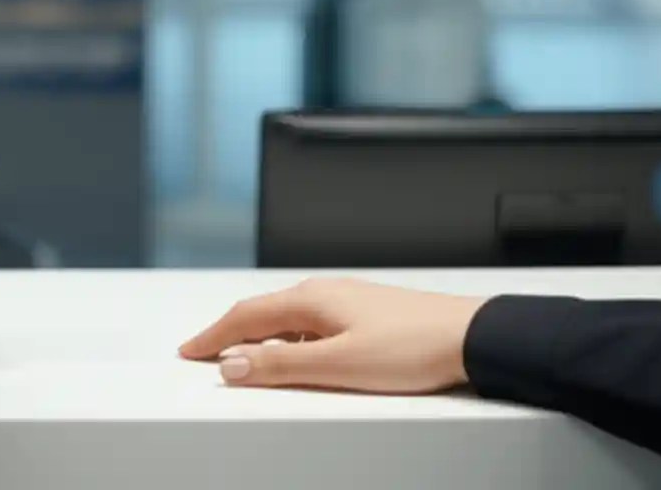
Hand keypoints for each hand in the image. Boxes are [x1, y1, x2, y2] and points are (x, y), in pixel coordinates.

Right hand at [179, 278, 488, 393]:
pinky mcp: (365, 313)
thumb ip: (280, 367)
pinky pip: (310, 323)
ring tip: (243, 358)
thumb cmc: (411, 347)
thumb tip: (232, 365)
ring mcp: (346, 300)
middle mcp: (324, 293)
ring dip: (258, 337)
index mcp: (310, 300)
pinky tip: (297, 355)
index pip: (245, 316)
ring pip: (287, 317)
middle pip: (262, 312)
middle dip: (229, 333)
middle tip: (204, 351)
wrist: (471, 336)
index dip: (213, 336)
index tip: (189, 351)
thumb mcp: (337, 365)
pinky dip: (287, 338)